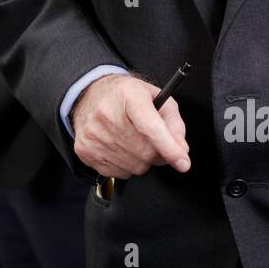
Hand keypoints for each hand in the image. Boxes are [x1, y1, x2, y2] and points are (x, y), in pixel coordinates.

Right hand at [70, 74, 189, 178]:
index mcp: (129, 95)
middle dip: (157, 153)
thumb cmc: (125, 96)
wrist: (89, 94)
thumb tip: (181, 150)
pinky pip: (119, 173)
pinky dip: (126, 165)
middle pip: (146, 152)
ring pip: (135, 166)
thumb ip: (174, 123)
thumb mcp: (155, 97)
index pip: (151, 127)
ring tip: (133, 141)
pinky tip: (120, 147)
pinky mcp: (85, 150)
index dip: (169, 148)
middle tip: (153, 142)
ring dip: (141, 160)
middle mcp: (107, 114)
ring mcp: (93, 134)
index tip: (183, 162)